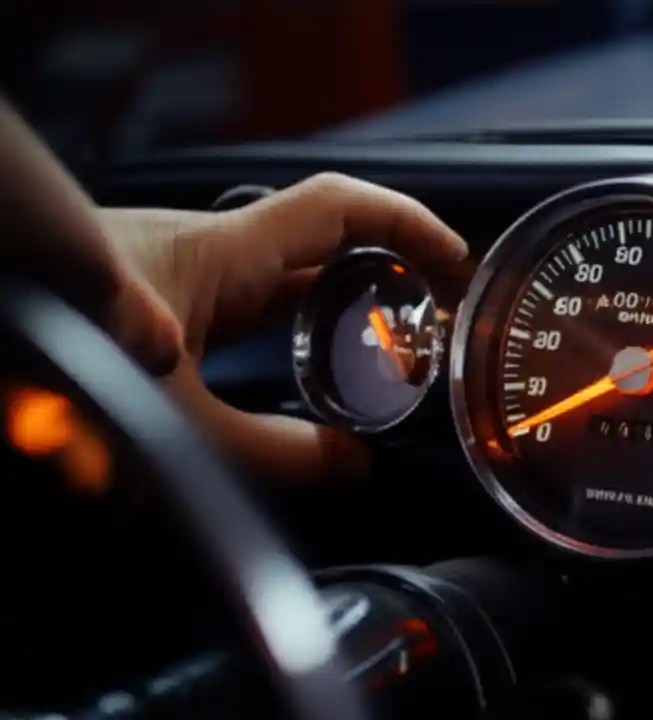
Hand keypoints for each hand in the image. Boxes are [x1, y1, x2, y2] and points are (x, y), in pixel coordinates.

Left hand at [97, 173, 467, 482]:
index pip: (340, 209)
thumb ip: (276, 455)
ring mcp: (181, 277)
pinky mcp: (160, 305)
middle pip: (324, 247)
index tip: (456, 262)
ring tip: (387, 355)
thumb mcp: (181, 429)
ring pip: (285, 279)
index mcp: (222, 256)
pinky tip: (305, 374)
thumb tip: (352, 468)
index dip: (410, 225)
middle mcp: (206, 254)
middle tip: (438, 321)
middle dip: (391, 277)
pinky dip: (296, 330)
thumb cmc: (54, 359)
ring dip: (343, 308)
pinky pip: (251, 305)